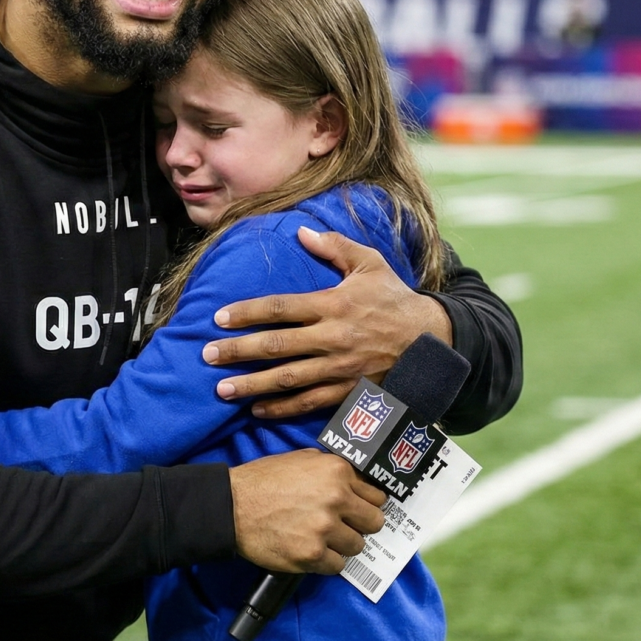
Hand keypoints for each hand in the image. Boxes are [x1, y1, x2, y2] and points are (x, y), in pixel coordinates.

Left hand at [205, 226, 451, 418]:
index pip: (280, 308)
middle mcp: (333, 337)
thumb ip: (335, 246)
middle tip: (207, 355)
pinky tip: (258, 409)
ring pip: (288, 379)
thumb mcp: (370, 263)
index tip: (219, 318)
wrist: (433, 340)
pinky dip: (283, 408)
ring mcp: (340, 368)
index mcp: (334, 304)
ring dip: (252, 386)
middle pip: (276, 346)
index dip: (247, 313)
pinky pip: (310, 403)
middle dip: (238, 352)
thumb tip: (301, 231)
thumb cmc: (395, 298)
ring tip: (221, 390)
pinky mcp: (350, 391)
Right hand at [229, 450, 386, 573]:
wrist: (232, 506)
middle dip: (360, 526)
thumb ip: (330, 469)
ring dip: (341, 545)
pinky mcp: (313, 554)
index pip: (376, 496)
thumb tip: (354, 482)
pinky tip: (311, 551)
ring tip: (321, 539)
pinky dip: (326, 562)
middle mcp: (337, 498)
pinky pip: (338, 566)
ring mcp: (326, 528)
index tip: (357, 511)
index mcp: (337, 471)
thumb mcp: (300, 459)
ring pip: (357, 546)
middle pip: (374, 522)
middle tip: (342, 527)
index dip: (365, 504)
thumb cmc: (262, 480)